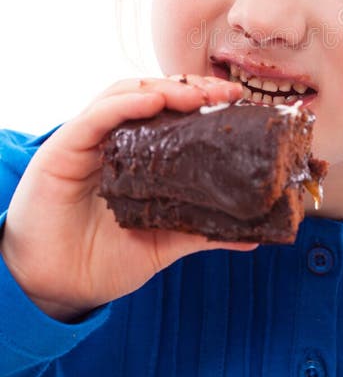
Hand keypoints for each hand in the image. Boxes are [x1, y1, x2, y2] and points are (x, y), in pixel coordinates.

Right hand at [0, 75, 254, 321]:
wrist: (55, 288)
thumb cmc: (100, 260)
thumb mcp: (162, 244)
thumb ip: (201, 232)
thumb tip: (253, 233)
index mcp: (137, 156)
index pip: (172, 111)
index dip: (204, 100)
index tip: (236, 102)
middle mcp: (114, 141)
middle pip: (153, 94)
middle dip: (191, 87)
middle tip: (225, 93)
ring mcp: (89, 140)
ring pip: (126, 94)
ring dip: (164, 88)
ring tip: (196, 95)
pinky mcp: (64, 147)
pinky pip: (97, 115)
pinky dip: (126, 104)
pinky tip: (154, 102)